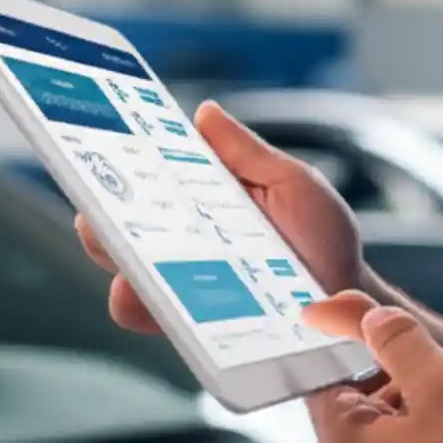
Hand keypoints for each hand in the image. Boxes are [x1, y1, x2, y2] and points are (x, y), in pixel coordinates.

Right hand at [75, 101, 364, 333]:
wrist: (350, 306)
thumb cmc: (326, 242)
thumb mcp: (294, 184)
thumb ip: (249, 154)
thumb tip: (204, 114)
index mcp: (201, 202)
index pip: (145, 182)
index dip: (113, 164)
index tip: (92, 147)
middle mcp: (184, 246)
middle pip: (120, 232)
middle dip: (99, 219)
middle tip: (96, 210)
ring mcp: (188, 289)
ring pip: (129, 279)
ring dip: (118, 263)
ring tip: (122, 250)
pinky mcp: (198, 328)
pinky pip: (160, 321)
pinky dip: (149, 308)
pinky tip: (155, 296)